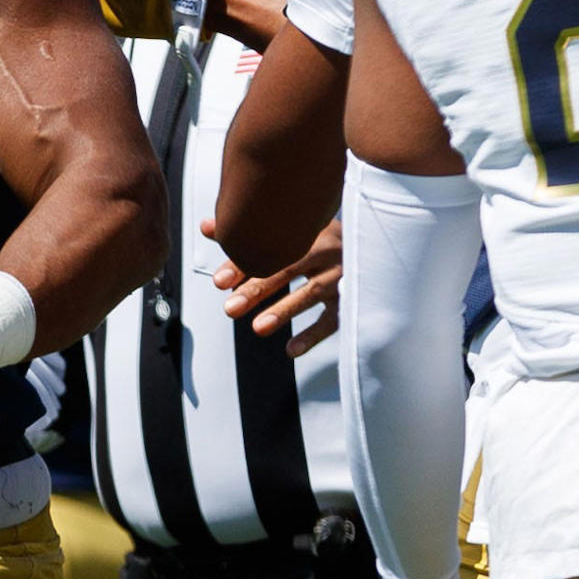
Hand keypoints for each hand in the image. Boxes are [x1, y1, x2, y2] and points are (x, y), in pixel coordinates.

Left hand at [210, 212, 342, 353]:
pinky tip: (291, 350)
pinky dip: (313, 336)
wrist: (371, 245)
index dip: (242, 264)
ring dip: (284, 311)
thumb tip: (206, 227)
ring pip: (311, 293)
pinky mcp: (353, 299)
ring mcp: (342, 275)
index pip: (269, 248)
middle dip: (257, 289)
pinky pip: (333, 320)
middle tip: (230, 308)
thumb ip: (248, 231)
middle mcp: (327, 250)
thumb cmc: (318, 239)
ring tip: (258, 328)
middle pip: (288, 268)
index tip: (218, 282)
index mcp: (307, 230)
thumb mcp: (290, 231)